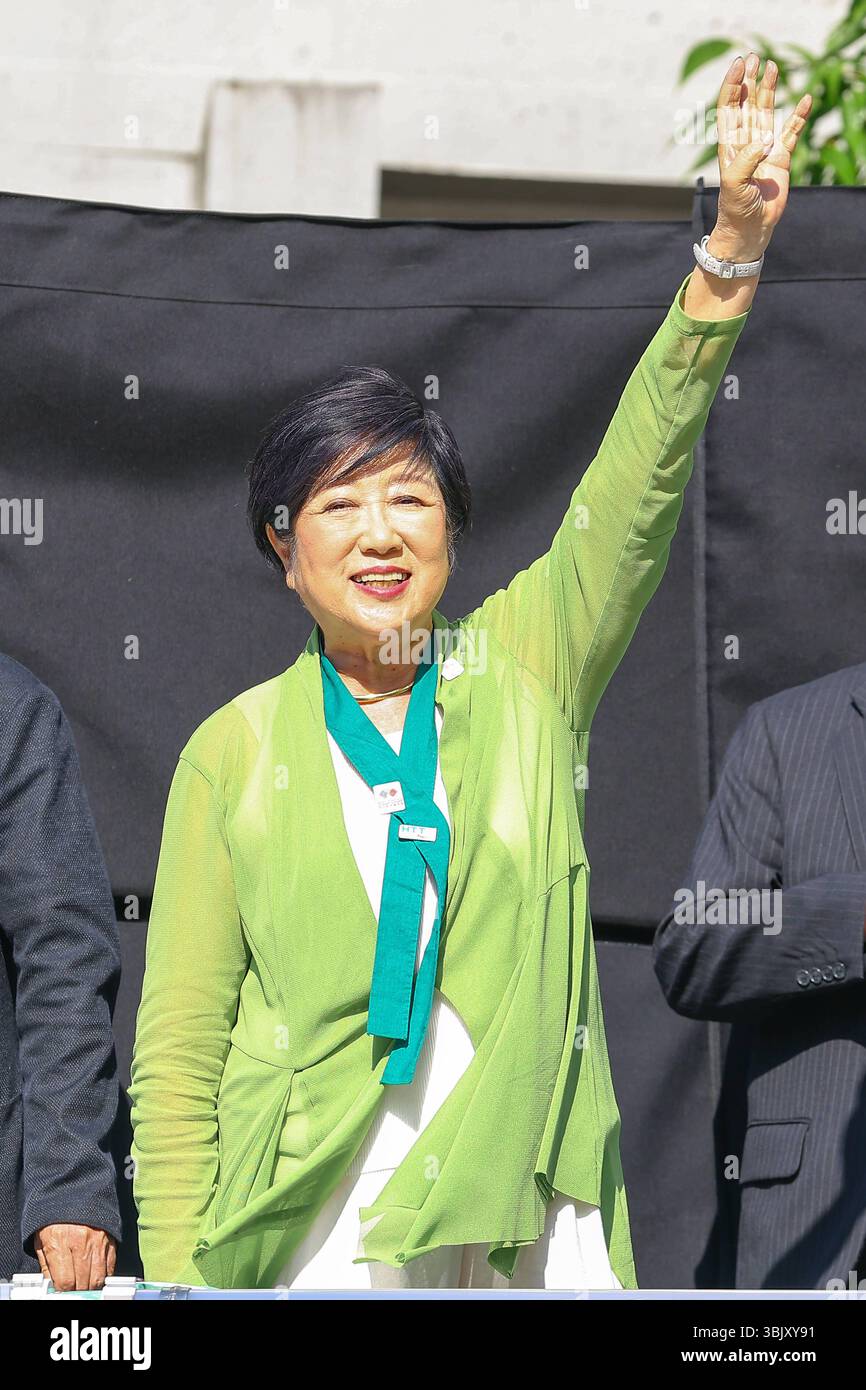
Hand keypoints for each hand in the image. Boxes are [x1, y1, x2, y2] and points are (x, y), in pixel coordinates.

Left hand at [34, 1223, 116, 1290]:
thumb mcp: (41, 1239)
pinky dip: (104, 1276)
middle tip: (72, 1289)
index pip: (65, 1281)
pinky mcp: (110, 1239)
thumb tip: (51, 1285)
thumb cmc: (55, 1216)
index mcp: (59, 1241)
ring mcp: (97, 1240)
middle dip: (77, 1290)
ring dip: (91, 1286)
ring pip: (98, 1278)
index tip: (62, 1291)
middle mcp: (80, 1241)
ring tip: (84, 1285)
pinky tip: (95, 1275)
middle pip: (83, 1282)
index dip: (63, 1291)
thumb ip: (46, 1265)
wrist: (74, 1191)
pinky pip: (110, 1266)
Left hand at [710, 51, 811, 261]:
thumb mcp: (734, 186)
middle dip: (749, 81)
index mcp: (729, 146)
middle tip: (753, 57)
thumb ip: (745, 161)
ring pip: (767, 111)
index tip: (738, 66)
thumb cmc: (736, 209)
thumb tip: (765, 140)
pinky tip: (806, 100)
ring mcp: (764, 148)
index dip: (732, 86)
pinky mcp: (782, 158)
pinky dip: (799, 116)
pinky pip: (792, 131)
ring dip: (769, 90)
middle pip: (747, 104)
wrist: (750, 228)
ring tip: (772, 66)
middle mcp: (746, 142)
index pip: (729, 109)